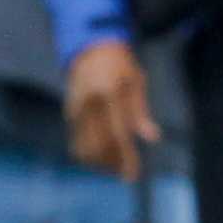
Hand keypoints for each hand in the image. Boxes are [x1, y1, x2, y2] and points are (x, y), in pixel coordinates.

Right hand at [65, 40, 157, 180]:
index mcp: (108, 95)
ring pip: (84, 147)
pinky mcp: (69, 112)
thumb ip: (141, 111)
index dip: (125, 158)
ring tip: (116, 168)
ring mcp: (75, 109)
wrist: (90, 48)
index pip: (118, 135)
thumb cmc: (120, 65)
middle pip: (98, 146)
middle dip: (113, 164)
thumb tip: (152, 137)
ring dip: (100, 162)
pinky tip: (103, 158)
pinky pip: (76, 140)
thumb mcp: (136, 82)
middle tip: (126, 174)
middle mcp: (88, 104)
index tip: (132, 175)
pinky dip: (89, 153)